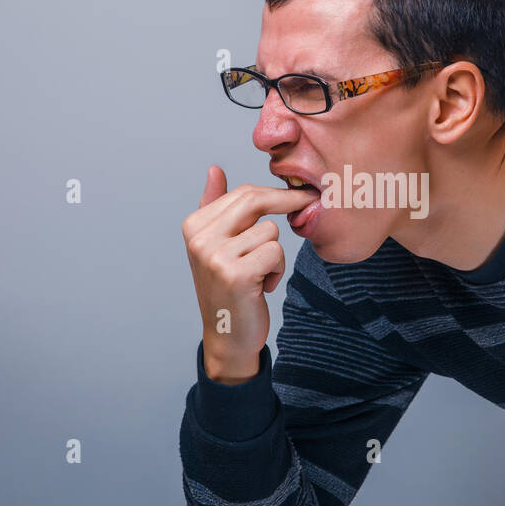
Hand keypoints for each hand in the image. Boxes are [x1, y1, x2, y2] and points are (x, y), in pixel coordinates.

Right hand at [182, 165, 315, 382]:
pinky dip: (277, 270)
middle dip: (287, 201)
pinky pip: (275, 252)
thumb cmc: (228, 287)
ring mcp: (215, 256)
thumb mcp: (217, 245)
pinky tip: (263, 286)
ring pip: (271, 230)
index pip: (243, 193)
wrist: (227, 336)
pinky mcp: (236, 274)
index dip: (275, 193)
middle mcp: (200, 239)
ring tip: (259, 273)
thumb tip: (215, 169)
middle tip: (310, 201)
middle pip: (255, 200)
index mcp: (194, 225)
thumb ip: (216, 206)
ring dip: (275, 253)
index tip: (300, 194)